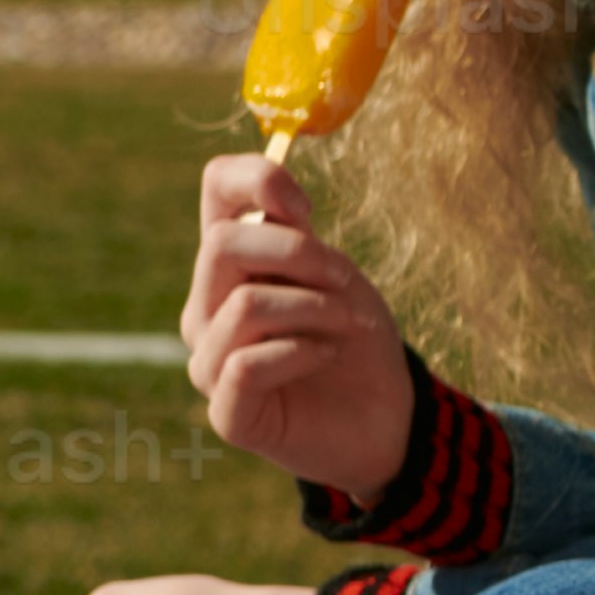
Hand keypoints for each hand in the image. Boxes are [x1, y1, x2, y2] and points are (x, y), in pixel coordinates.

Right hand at [180, 154, 411, 500]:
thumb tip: (273, 203)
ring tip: (348, 325)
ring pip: (245, 305)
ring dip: (316, 308)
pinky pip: (249, 364)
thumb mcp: (335, 275)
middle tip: (346, 279)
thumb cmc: (356, 338)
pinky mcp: (227, 412)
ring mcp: (209, 362)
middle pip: (222, 245)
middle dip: (298, 254)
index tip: (305, 207)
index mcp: (231, 264)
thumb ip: (295, 238)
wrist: (388, 416)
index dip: (256, 179)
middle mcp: (206, 309)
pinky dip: (302, 352)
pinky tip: (326, 356)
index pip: (216, 188)